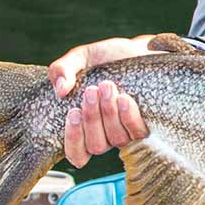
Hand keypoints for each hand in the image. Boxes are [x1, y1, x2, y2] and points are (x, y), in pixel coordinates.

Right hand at [48, 37, 156, 168]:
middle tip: (91, 91)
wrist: (136, 51)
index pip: (76, 153)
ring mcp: (126, 132)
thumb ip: (62, 70)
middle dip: (92, 118)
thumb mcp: (80, 58)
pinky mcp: (144, 124)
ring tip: (107, 87)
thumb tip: (60, 89)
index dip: (73, 140)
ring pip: (116, 138)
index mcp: (84, 127)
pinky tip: (124, 98)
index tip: (73, 113)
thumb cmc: (105, 59)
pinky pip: (137, 132)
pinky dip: (129, 117)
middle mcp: (105, 135)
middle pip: (96, 145)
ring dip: (109, 113)